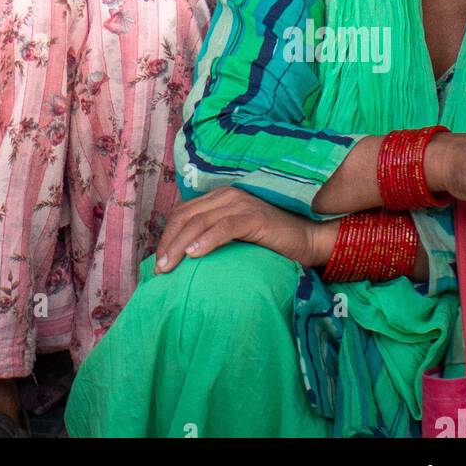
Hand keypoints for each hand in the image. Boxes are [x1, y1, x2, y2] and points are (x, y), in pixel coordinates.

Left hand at [154, 187, 323, 273]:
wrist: (307, 239)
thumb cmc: (270, 243)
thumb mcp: (236, 237)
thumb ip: (214, 237)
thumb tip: (185, 259)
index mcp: (219, 198)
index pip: (182, 214)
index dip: (167, 236)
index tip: (158, 261)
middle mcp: (226, 196)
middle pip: (186, 218)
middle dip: (169, 243)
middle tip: (159, 269)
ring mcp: (240, 204)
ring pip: (200, 222)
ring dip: (181, 245)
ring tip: (170, 266)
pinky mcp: (254, 217)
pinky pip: (224, 228)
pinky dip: (207, 241)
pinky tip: (195, 255)